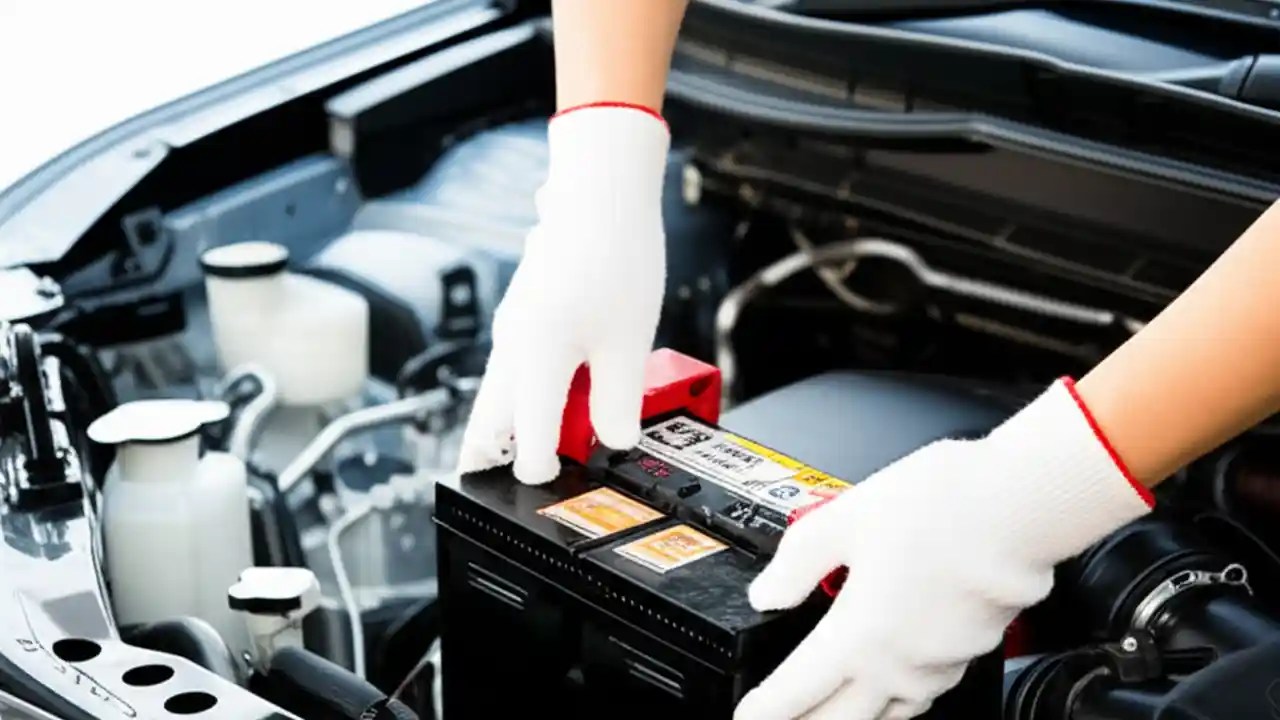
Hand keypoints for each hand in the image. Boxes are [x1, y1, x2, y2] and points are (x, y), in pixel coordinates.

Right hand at [457, 104, 669, 484]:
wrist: (600, 190)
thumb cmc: (614, 255)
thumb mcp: (629, 341)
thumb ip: (617, 401)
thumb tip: (613, 441)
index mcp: (534, 359)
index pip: (524, 442)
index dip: (539, 474)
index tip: (556, 490)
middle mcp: (511, 347)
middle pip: (489, 423)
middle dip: (497, 459)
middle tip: (511, 486)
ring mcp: (513, 328)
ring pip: (501, 394)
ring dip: (520, 425)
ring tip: (556, 445)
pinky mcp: (524, 313)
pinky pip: (517, 367)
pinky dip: (533, 392)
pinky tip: (571, 394)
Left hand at [735, 378, 1153, 719]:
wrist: (1020, 505)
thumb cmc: (941, 504)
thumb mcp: (843, 519)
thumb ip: (797, 563)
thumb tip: (765, 593)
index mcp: (857, 637)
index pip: (795, 694)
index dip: (763, 711)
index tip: (747, 716)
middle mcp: (898, 666)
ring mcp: (939, 666)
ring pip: (886, 714)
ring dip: (853, 717)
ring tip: (831, 711)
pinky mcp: (972, 654)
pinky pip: (924, 693)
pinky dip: (897, 698)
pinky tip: (891, 684)